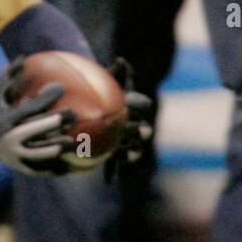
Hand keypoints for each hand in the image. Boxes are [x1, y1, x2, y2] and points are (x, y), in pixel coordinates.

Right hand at [0, 58, 74, 175]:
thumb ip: (8, 75)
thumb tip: (23, 58)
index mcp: (3, 119)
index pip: (27, 108)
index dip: (45, 98)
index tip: (60, 88)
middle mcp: (6, 137)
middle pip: (33, 130)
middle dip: (53, 122)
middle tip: (72, 114)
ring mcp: (10, 153)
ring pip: (34, 153)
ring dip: (52, 149)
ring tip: (70, 143)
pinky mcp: (15, 164)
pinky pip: (33, 169)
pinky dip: (49, 169)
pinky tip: (65, 169)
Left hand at [104, 58, 154, 177]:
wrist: (98, 108)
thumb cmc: (103, 91)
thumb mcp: (107, 81)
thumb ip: (115, 72)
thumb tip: (120, 60)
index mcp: (134, 105)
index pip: (142, 103)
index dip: (139, 104)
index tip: (134, 103)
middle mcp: (135, 123)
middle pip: (143, 129)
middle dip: (141, 131)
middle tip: (138, 132)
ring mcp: (127, 139)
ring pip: (133, 148)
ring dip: (131, 152)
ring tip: (127, 156)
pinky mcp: (116, 152)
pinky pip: (116, 162)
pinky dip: (113, 171)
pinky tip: (108, 181)